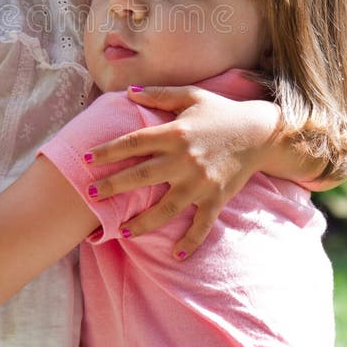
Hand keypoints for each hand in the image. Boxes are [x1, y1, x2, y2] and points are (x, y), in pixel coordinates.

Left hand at [84, 85, 279, 259]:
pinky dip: (189, 240)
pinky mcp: (216, 198)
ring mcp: (200, 182)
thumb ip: (158, 94)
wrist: (261, 132)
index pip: (134, 142)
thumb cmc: (221, 111)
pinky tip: (175, 254)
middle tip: (91, 195)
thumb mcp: (190, 96)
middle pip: (142, 176)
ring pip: (165, 208)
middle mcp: (184, 159)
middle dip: (114, 186)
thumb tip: (128, 92)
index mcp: (175, 133)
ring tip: (122, 229)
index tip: (86, 159)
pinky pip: (201, 224)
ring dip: (142, 221)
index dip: (108, 151)